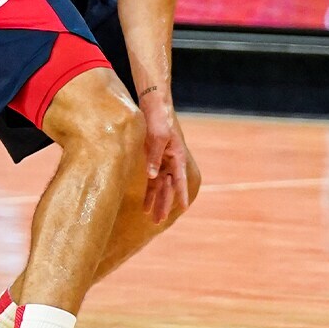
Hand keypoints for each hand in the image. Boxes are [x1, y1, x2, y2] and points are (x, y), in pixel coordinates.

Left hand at [138, 90, 188, 223]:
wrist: (153, 106)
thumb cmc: (159, 119)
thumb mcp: (157, 137)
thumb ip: (154, 157)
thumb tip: (152, 176)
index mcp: (177, 156)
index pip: (179, 179)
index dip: (180, 193)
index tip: (183, 207)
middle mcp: (172, 162)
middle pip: (168, 187)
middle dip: (164, 204)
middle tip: (159, 221)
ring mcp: (162, 161)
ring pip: (160, 186)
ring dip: (156, 202)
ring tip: (153, 219)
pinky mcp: (153, 160)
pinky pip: (152, 180)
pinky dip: (149, 192)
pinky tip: (145, 206)